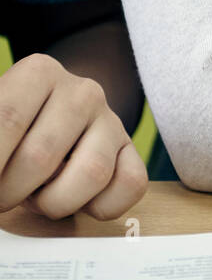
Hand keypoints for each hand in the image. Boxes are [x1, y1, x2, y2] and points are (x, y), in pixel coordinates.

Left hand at [0, 53, 147, 218]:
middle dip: (11, 192)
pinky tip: (76, 199)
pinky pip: (131, 184)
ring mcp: (111, 119)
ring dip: (54, 203)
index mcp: (38, 72)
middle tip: (3, 195)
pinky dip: (101, 206)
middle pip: (41, 156)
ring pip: (93, 173)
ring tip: (36, 197)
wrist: (50, 118)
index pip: (7, 119)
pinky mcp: (130, 148)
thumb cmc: (14, 129)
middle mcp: (82, 90)